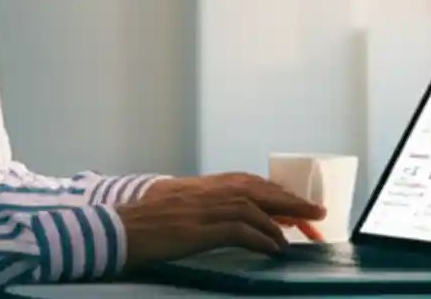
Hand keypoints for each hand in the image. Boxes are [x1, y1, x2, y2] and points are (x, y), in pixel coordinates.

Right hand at [117, 172, 325, 267]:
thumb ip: (197, 205)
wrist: (114, 230)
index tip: (295, 200)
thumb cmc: (138, 223)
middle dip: (290, 201)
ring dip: (282, 220)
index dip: (274, 190)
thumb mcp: (172, 205)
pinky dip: (261, 238)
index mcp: (200, 185)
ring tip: (302, 233)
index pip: (246, 181)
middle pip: (258, 190)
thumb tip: (222, 217)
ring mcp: (201, 209)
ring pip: (254, 207)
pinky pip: (239, 230)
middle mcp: (205, 192)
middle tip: (317, 211)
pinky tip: (274, 248)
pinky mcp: (198, 229)